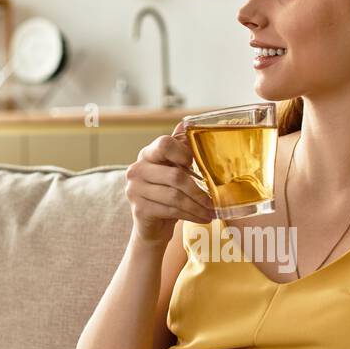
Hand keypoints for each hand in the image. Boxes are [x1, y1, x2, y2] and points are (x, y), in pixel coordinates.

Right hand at [125, 120, 215, 245]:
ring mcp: (135, 189)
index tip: (197, 167)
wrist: (152, 225)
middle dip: (199, 191)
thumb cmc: (167, 193)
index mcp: (147, 154)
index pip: (165, 144)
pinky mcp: (139, 209)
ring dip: (197, 206)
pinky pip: (170, 210)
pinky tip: (201, 218)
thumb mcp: (174, 170)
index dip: (183, 153)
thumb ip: (179, 149)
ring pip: (175, 196)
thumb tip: (187, 123)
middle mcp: (137, 169)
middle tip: (214, 201)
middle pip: (175, 175)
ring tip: (211, 212)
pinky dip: (190, 215)